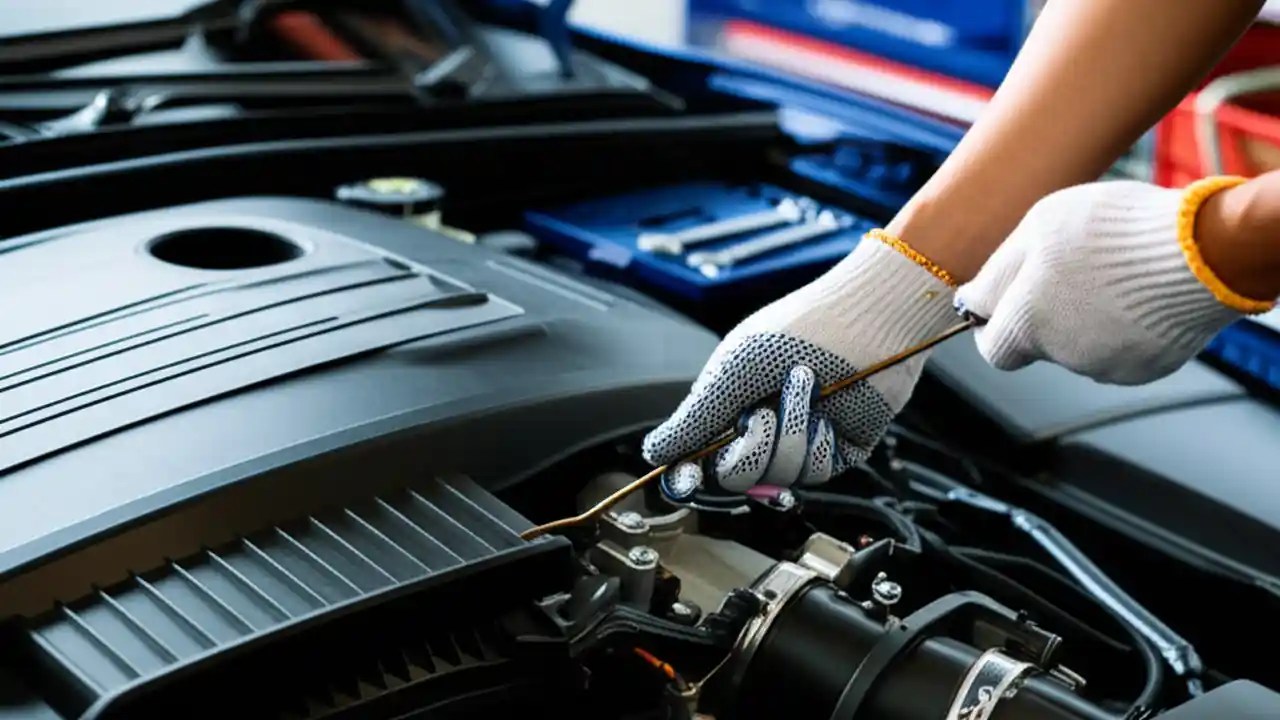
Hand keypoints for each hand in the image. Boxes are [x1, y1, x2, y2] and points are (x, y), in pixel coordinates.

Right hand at [642, 236, 958, 494]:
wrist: (863, 322)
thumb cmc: (795, 331)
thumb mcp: (731, 373)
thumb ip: (693, 419)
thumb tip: (653, 452)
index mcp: (729, 407)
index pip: (699, 458)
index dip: (688, 475)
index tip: (685, 477)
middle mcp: (763, 428)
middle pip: (736, 477)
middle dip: (750, 447)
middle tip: (762, 411)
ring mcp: (800, 442)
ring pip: (778, 475)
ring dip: (790, 431)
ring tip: (805, 388)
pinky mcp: (837, 451)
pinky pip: (815, 471)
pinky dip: (819, 439)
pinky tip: (828, 410)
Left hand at [955, 178, 1275, 385]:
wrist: (1205, 251)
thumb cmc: (1115, 230)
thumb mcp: (1040, 228)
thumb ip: (999, 271)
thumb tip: (972, 302)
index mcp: (1027, 323)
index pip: (994, 348)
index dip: (995, 325)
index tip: (1006, 302)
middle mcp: (1062, 355)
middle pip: (1038, 343)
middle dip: (1044, 314)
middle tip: (1071, 273)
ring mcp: (1106, 366)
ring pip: (1080, 346)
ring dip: (1086, 317)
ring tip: (1116, 273)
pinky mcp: (1146, 368)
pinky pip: (1120, 349)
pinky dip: (1124, 328)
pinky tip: (1143, 294)